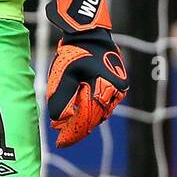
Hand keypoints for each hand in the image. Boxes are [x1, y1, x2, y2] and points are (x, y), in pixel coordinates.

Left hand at [45, 0, 127, 147]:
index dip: (72, 132)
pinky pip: (101, 103)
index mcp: (105, 87)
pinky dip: (88, 111)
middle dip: (77, 128)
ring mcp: (117, 89)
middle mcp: (116, 91)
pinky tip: (76, 114)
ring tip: (65, 127)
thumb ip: (60, 98)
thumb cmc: (74, 51)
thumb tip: (59, 121)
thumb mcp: (63, 74)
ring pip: (98, 112)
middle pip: (94, 118)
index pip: (87, 118)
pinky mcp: (115, 85)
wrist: (88, 33)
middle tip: (61, 137)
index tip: (60, 143)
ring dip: (83, 121)